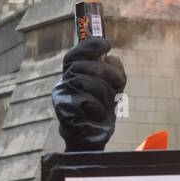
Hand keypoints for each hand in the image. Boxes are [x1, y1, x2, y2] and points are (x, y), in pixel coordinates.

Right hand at [51, 37, 126, 151]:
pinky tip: (98, 115)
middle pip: (83, 66)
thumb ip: (114, 71)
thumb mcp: (113, 87)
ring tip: (107, 105)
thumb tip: (112, 58)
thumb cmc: (102, 109)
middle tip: (118, 84)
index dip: (89, 46)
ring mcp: (62, 98)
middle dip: (107, 74)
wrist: (93, 136)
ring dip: (105, 94)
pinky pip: (87, 102)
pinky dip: (99, 109)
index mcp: (72, 76)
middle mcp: (63, 84)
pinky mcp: (64, 113)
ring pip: (86, 83)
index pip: (75, 55)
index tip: (107, 45)